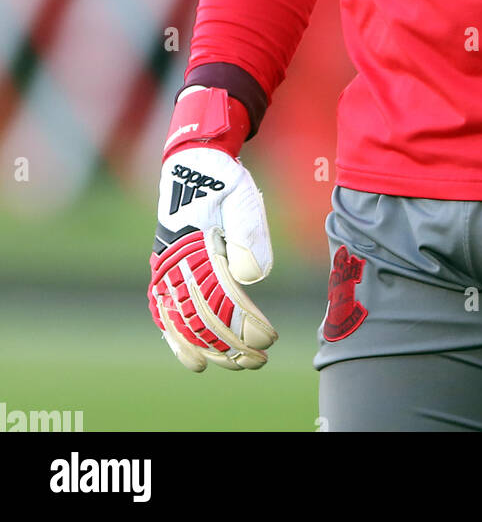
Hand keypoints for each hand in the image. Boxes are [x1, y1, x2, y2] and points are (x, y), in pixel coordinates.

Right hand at [147, 87, 277, 370]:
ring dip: (207, 348)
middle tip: (259, 361)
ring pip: (181, 321)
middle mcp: (174, 262)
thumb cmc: (222, 180)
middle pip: (200, 317)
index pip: (221, 299)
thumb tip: (251, 279)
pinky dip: (178, 338)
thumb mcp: (242, 197)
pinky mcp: (165, 269)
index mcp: (194, 247)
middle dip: (231, 345)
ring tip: (232, 367)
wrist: (193, 161)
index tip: (268, 339)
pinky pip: (165, 311)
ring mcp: (166, 267)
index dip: (244, 324)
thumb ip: (248, 233)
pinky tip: (195, 358)